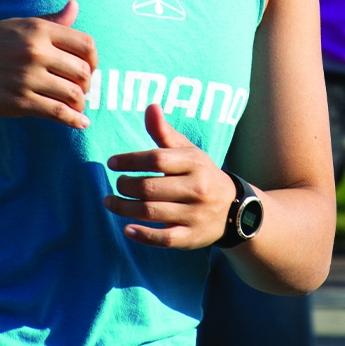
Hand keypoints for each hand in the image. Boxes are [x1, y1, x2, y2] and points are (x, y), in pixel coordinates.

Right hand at [0, 0, 96, 128]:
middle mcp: (36, 51)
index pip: (86, 44)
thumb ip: (50, 20)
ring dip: (81, 103)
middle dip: (87, 84)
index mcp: (39, 29)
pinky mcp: (20, 101)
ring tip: (78, 107)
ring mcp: (28, 77)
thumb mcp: (18, 24)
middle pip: (83, 70)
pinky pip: (59, 113)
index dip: (94, 59)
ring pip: (74, 94)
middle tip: (82, 90)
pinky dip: (75, 120)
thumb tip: (75, 5)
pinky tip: (80, 123)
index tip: (89, 69)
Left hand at [104, 104, 238, 248]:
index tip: (112, 163)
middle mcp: (197, 189)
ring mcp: (194, 215)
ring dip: (125, 208)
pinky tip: (127, 229)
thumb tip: (150, 107)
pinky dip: (143, 235)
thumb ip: (165, 132)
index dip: (130, 160)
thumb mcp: (187, 152)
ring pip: (152, 212)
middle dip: (126, 186)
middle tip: (117, 184)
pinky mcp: (191, 237)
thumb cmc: (201, 175)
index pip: (156, 159)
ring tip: (110, 202)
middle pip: (150, 187)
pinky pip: (164, 238)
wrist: (234, 209)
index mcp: (195, 163)